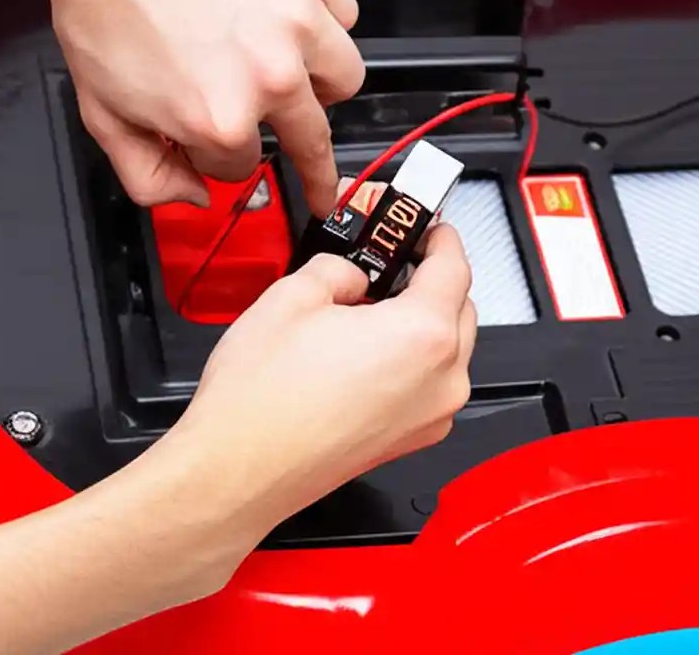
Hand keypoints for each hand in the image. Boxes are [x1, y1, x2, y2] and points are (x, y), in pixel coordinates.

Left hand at [30, 0, 363, 216]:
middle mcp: (269, 78)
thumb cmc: (103, 0)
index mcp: (219, 119)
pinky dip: (328, 25)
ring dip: (323, 90)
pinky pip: (346, 16)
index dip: (220, 156)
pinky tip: (297, 26)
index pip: (240, 166)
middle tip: (322, 186)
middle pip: (313, 144)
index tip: (210, 139)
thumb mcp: (102, 111)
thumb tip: (194, 196)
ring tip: (299, 82)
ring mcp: (297, 26)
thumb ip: (147, 174)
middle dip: (314, 172)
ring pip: (343, 80)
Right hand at [163, 225, 477, 529]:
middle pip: (460, 308)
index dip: (440, 237)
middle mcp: (441, 380)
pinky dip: (412, 361)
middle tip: (390, 264)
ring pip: (449, 350)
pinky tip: (363, 354)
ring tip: (366, 313)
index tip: (429, 228)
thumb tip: (353, 275)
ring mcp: (431, 417)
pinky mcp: (412, 440)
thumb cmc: (261, 401)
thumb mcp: (292, 295)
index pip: (455, 266)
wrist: (238, 470)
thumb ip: (339, 269)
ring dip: (422, 323)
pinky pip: (429, 384)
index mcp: (422, 335)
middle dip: (431, 281)